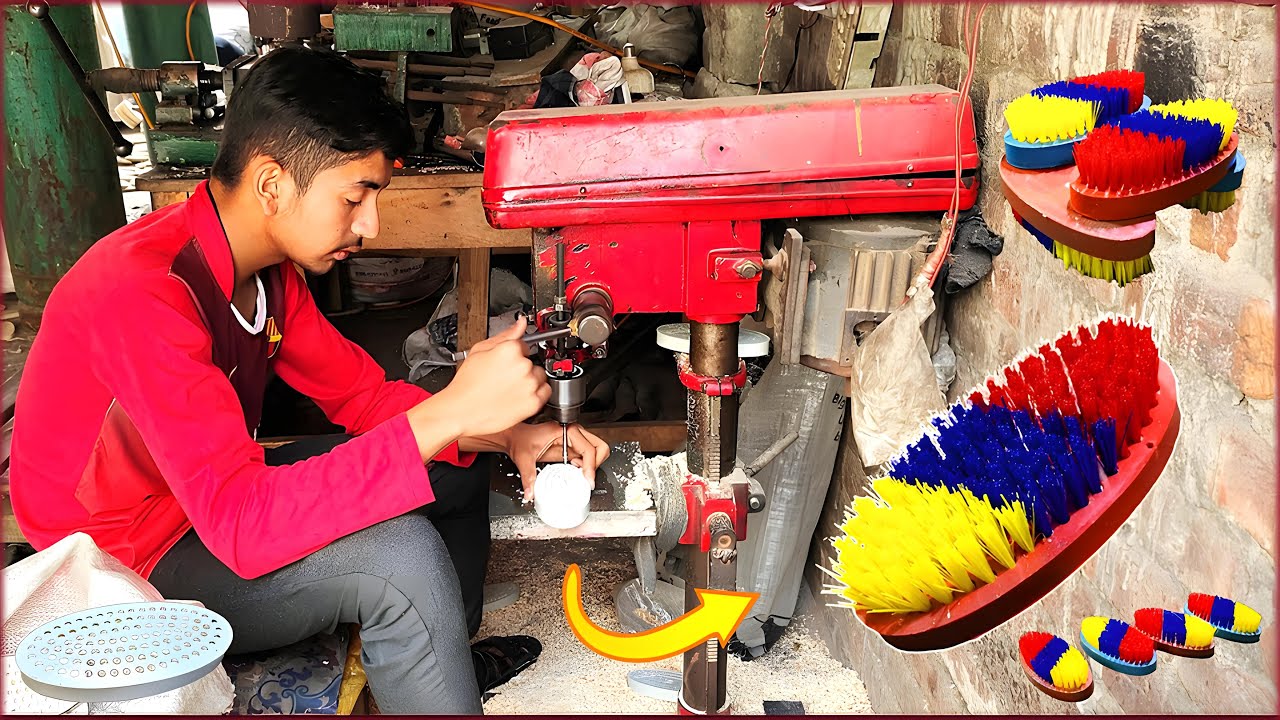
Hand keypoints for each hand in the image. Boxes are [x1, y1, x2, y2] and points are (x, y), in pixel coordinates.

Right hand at [431, 318, 550, 438]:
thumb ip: (505, 336)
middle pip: (532, 361)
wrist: (461, 411)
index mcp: (510, 349)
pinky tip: (518, 396)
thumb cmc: (467, 383)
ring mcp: (529, 384)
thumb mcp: (480, 350)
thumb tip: (521, 323)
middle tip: (504, 377)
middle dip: (521, 367)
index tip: (507, 362)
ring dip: (530, 380)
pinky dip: (535, 394)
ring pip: (540, 376)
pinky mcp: (533, 402)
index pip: (524, 344)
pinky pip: (545, 392)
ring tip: (509, 388)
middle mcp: (523, 365)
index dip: (514, 354)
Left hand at [506, 422, 610, 502]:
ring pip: (597, 451)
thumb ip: (529, 477)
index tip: (588, 481)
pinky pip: (588, 457)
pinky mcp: (572, 447)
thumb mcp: (523, 458)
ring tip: (579, 474)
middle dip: (596, 464)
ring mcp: (574, 440)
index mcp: (565, 430)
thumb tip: (531, 493)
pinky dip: (587, 467)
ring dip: (592, 465)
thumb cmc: (520, 440)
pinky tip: (575, 471)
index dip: (590, 466)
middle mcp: (573, 432)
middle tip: (586, 477)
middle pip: (600, 446)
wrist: (515, 437)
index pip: (588, 448)